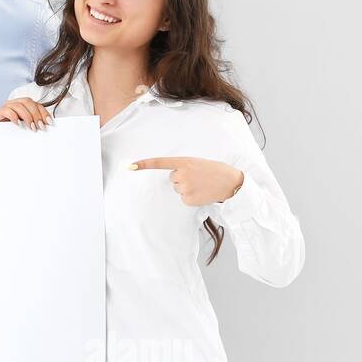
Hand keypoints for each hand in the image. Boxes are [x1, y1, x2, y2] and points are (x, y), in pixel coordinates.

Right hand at [0, 97, 51, 129]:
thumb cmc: (12, 132)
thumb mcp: (26, 126)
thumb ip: (34, 123)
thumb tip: (46, 126)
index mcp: (23, 105)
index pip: (35, 104)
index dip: (43, 112)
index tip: (49, 122)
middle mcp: (14, 103)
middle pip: (28, 101)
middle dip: (36, 114)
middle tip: (40, 127)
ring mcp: (6, 107)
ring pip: (19, 105)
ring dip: (27, 117)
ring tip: (31, 128)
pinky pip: (7, 111)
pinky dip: (14, 117)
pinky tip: (18, 124)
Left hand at [129, 156, 244, 205]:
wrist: (231, 182)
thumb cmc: (214, 171)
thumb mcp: (197, 163)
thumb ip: (183, 166)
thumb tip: (172, 177)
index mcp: (183, 161)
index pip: (159, 162)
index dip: (143, 164)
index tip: (130, 166)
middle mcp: (181, 174)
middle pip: (172, 179)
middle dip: (183, 178)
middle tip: (198, 177)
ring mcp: (184, 187)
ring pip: (177, 189)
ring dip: (187, 188)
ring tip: (202, 184)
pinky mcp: (187, 199)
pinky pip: (183, 199)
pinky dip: (191, 197)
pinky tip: (202, 193)